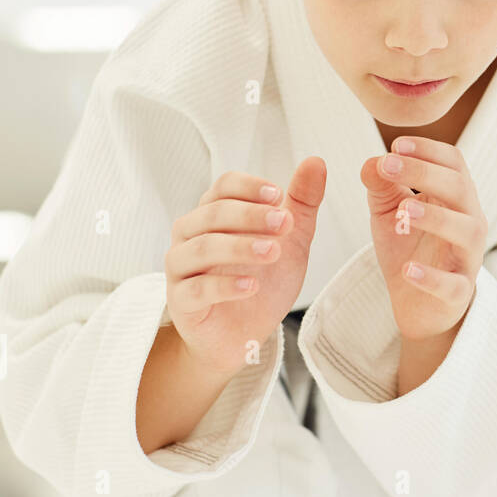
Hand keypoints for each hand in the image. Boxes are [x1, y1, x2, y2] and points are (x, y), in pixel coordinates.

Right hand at [163, 158, 327, 375]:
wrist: (245, 334)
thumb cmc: (264, 279)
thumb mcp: (292, 239)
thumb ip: (302, 203)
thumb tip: (316, 161)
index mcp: (216, 214)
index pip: (223, 186)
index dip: (249, 187)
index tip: (278, 195)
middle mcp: (191, 235)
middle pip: (212, 213)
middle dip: (250, 215)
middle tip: (285, 224)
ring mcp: (181, 268)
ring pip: (201, 248)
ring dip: (239, 247)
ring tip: (273, 251)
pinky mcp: (180, 302)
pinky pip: (195, 289)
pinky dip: (224, 286)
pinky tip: (252, 286)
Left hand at [360, 137, 486, 341]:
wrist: (419, 304)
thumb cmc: (409, 247)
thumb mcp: (389, 212)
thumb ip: (381, 185)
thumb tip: (371, 162)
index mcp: (455, 197)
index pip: (454, 162)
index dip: (428, 149)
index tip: (396, 145)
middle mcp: (469, 221)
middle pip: (460, 188)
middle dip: (425, 173)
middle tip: (389, 165)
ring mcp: (467, 257)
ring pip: (467, 230)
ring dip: (437, 217)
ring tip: (405, 210)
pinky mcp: (458, 292)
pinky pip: (453, 284)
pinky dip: (432, 278)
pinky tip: (408, 270)